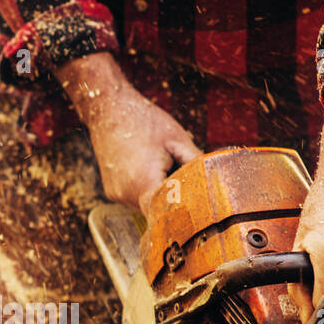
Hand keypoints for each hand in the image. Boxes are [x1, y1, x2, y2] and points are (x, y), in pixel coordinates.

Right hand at [57, 53, 201, 210]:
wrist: (109, 109)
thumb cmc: (145, 121)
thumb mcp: (178, 140)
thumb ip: (196, 164)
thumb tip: (214, 181)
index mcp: (144, 183)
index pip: (168, 214)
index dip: (184, 214)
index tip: (197, 212)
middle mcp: (126, 194)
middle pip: (158, 211)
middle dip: (173, 199)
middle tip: (183, 179)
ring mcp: (116, 194)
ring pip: (146, 205)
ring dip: (158, 194)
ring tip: (161, 167)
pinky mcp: (112, 191)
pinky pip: (135, 198)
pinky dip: (145, 189)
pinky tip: (146, 167)